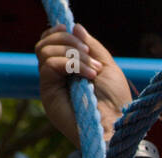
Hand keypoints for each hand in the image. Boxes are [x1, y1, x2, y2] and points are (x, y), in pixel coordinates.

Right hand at [35, 23, 132, 147]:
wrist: (117, 127)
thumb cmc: (116, 102)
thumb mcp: (107, 67)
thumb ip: (91, 47)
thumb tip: (75, 27)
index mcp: (68, 70)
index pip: (50, 43)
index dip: (59, 33)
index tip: (75, 33)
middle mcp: (55, 77)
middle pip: (44, 44)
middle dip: (67, 41)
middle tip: (88, 53)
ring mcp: (50, 86)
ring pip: (44, 51)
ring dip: (72, 54)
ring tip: (93, 69)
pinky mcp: (48, 95)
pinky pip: (48, 66)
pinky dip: (69, 64)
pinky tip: (88, 75)